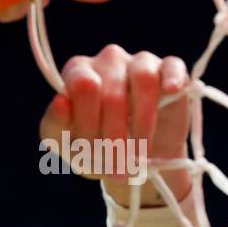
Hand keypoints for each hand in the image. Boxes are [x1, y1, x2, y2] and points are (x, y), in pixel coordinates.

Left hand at [39, 44, 192, 206]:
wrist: (135, 164)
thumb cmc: (95, 150)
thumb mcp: (67, 146)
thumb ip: (54, 126)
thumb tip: (61, 102)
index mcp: (78, 72)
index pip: (83, 87)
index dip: (89, 123)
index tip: (94, 153)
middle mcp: (108, 61)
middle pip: (112, 92)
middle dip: (114, 137)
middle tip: (118, 166)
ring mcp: (140, 62)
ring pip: (143, 78)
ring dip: (142, 122)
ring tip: (141, 152)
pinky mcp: (170, 72)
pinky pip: (173, 66)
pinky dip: (173, 78)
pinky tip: (170, 91)